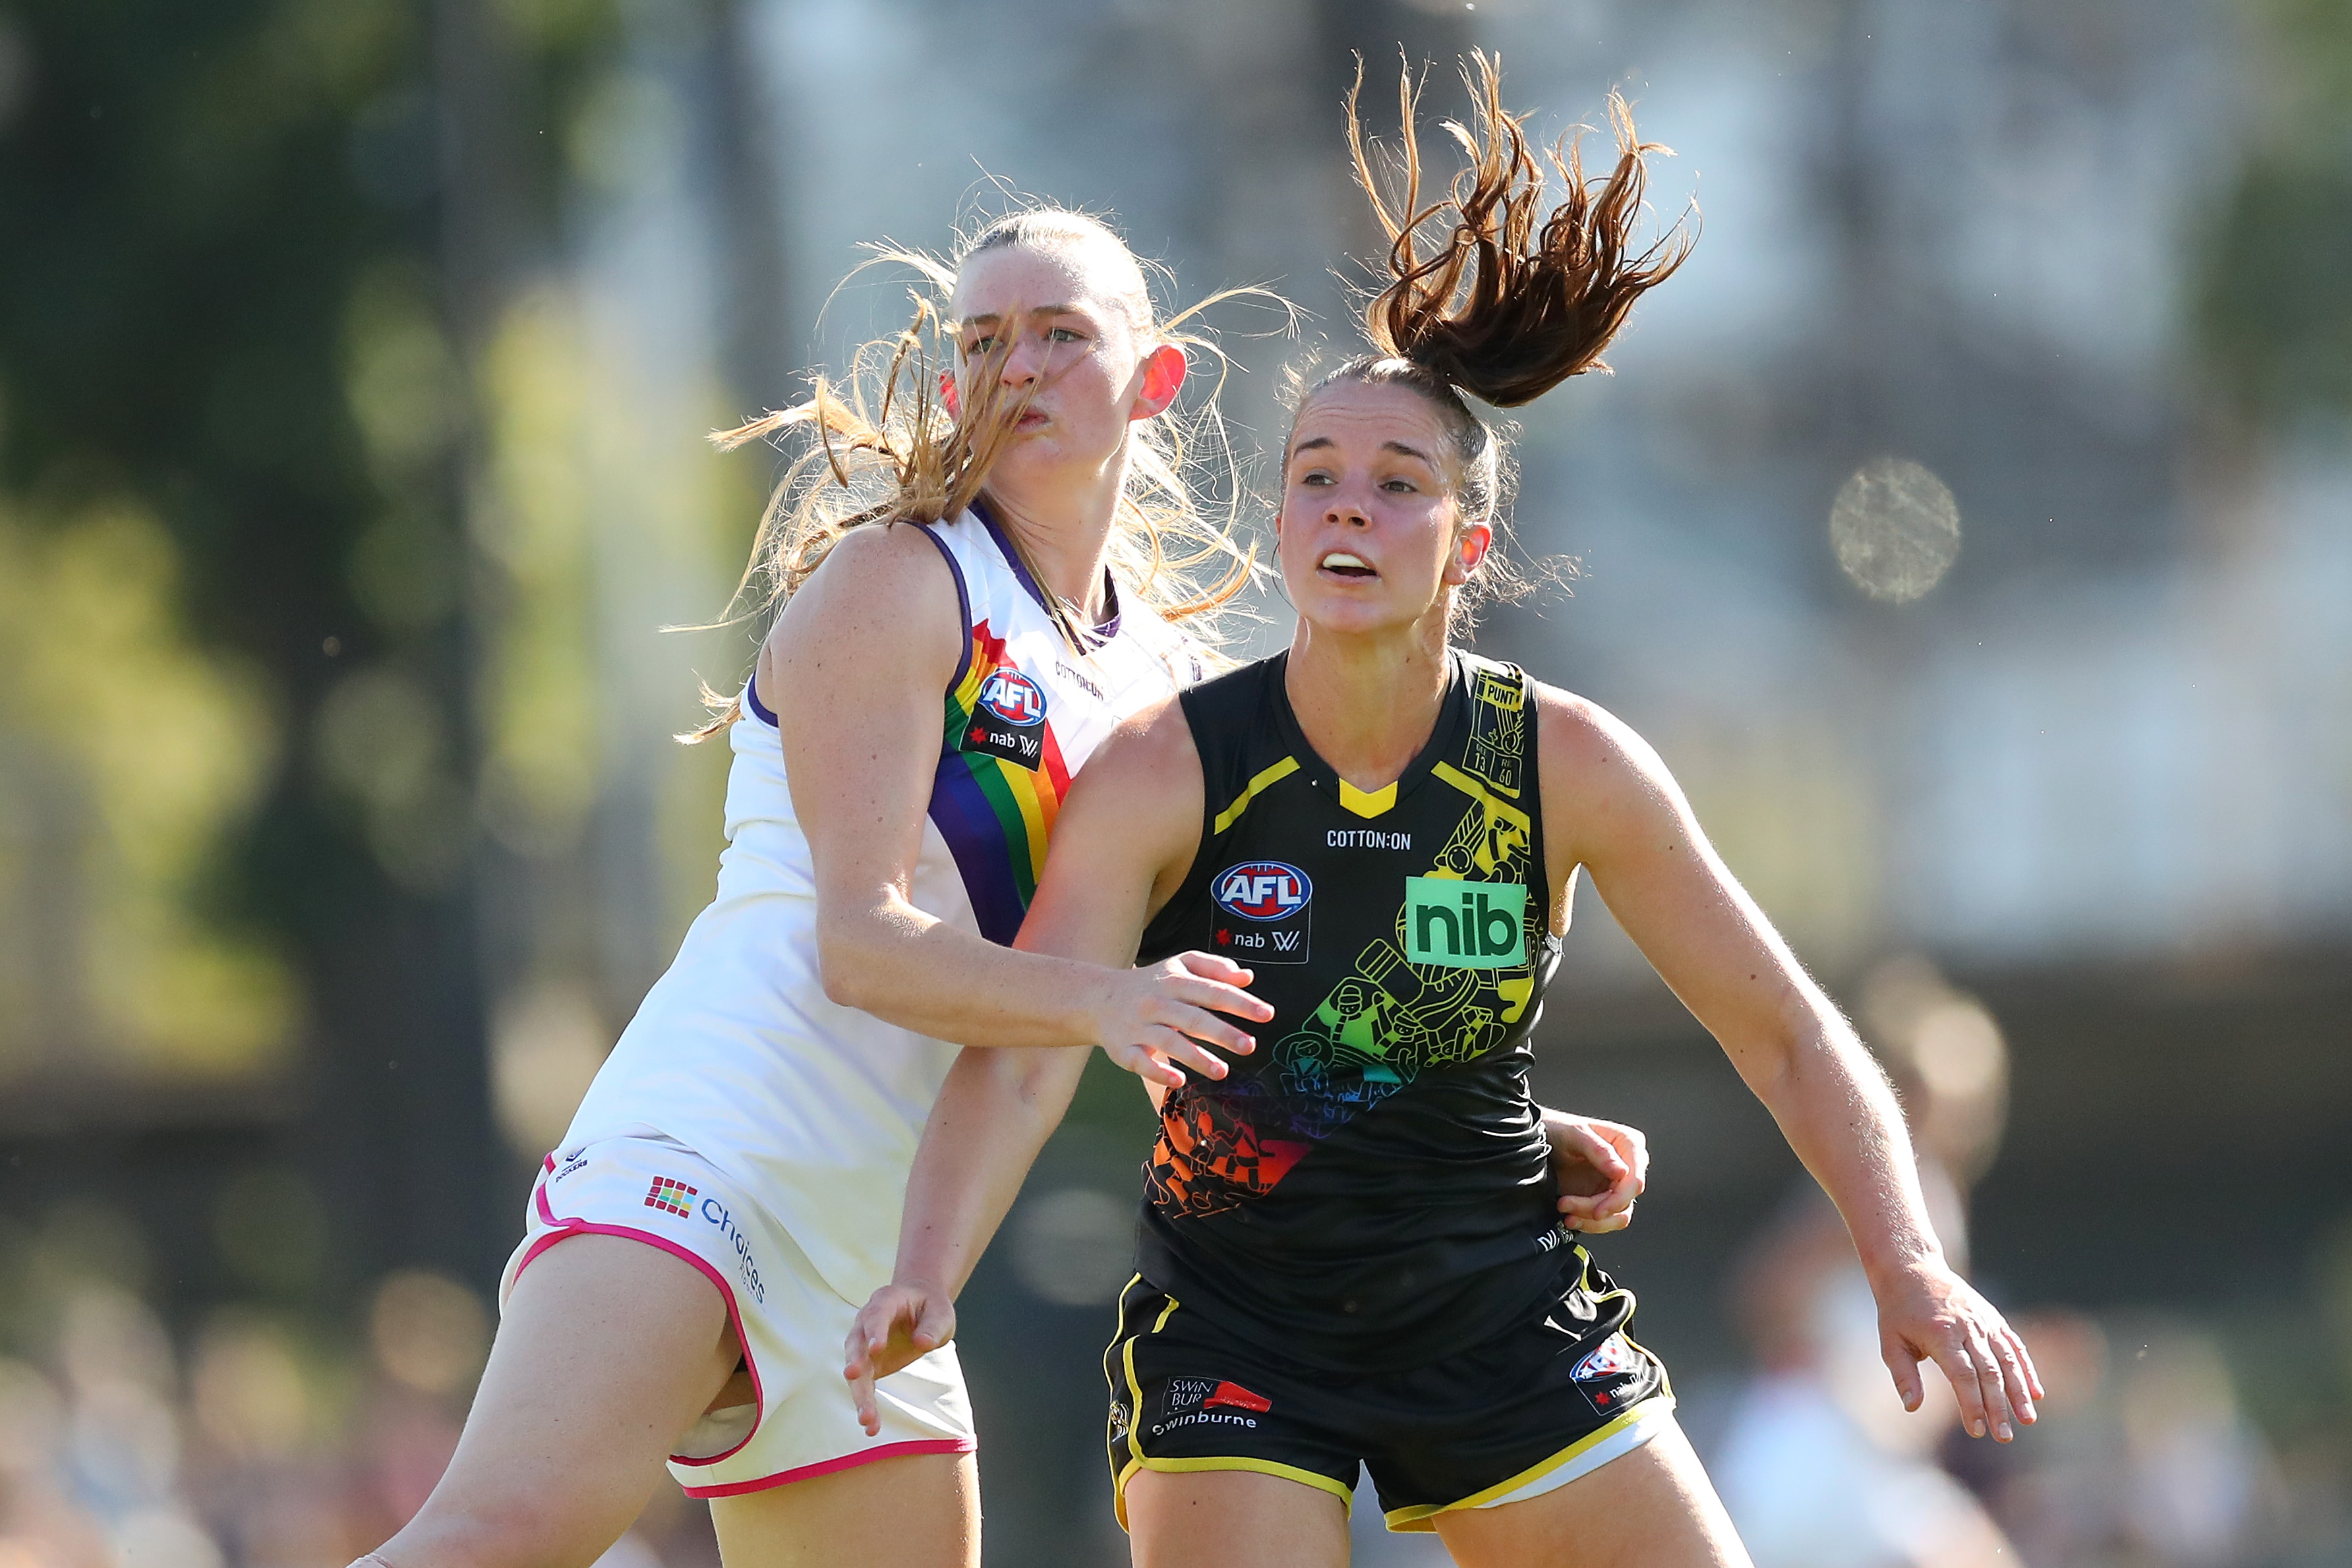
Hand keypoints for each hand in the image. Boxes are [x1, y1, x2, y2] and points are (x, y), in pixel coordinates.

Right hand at [842, 1281, 956, 1436]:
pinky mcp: (867, 1365)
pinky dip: (865, 1403)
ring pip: (856, 1370)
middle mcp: (867, 1322)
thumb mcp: (940, 1313)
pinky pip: (863, 1385)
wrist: (919, 1308)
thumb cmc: (930, 1308)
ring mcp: (863, 1345)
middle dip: (855, 1361)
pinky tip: (871, 1425)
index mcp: (886, 1301)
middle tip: (853, 1376)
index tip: (875, 1348)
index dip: (875, 1330)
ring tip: (867, 1419)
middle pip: (857, 1343)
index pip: (877, 1314)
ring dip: (859, 1394)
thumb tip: (922, 1343)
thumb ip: (932, 1326)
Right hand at [1093, 952, 1269, 1088]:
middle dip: (1222, 1032)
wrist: (1097, 998)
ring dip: (1196, 1057)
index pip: (1212, 991)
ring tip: (1223, 1071)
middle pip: (1192, 1018)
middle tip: (1250, 1046)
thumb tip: (1247, 977)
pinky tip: (1179, 1080)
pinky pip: (1141, 1062)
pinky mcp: (1123, 1050)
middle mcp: (1156, 1003)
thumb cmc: (1151, 983)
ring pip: (1169, 1041)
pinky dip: (1158, 1071)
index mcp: (1174, 981)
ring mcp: (1138, 1027)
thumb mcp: (1180, 965)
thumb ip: (1214, 968)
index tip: (1267, 1014)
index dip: (1240, 1003)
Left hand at [1546, 1113, 1646, 1232]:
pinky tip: (1570, 1218)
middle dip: (1594, 1208)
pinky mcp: (1602, 1199)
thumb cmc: (1558, 1129)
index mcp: (1628, 1144)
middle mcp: (1627, 1166)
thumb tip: (1623, 1172)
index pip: (1635, 1179)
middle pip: (1625, 1200)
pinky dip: (1587, 1224)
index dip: (1619, 1198)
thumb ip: (1599, 1151)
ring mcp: (1615, 1184)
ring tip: (1566, 1213)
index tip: (1598, 1210)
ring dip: (1591, 1221)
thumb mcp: (1575, 1134)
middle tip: (1567, 1205)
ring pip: (1618, 1215)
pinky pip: (1605, 1221)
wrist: (1538, 1141)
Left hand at [1874, 1258, 2044, 1441]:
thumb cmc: (1898, 1311)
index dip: (1971, 1404)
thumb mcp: (1890, 1341)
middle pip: (1988, 1372)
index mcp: (1941, 1334)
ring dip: (2019, 1391)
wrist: (1913, 1268)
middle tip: (2003, 1436)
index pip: (1962, 1375)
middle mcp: (1967, 1327)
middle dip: (1998, 1407)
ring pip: (2007, 1360)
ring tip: (2027, 1420)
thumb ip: (1902, 1375)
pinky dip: (2026, 1369)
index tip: (1976, 1431)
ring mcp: (1984, 1321)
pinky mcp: (1993, 1318)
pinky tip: (2035, 1393)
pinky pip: (2014, 1346)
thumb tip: (1912, 1407)